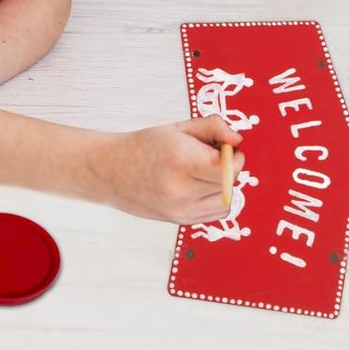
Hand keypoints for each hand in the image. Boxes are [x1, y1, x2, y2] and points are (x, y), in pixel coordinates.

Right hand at [91, 115, 244, 224]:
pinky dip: (216, 199)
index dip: (234, 156)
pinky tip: (199, 185)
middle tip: (216, 154)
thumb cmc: (143, 146)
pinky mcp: (181, 222)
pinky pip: (215, 213)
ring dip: (225, 185)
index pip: (228, 168)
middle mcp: (181, 190)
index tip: (228, 146)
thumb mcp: (178, 128)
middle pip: (230, 184)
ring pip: (227, 202)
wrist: (112, 171)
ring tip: (205, 170)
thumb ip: (212, 127)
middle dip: (231, 167)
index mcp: (180, 161)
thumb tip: (237, 139)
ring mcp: (181, 210)